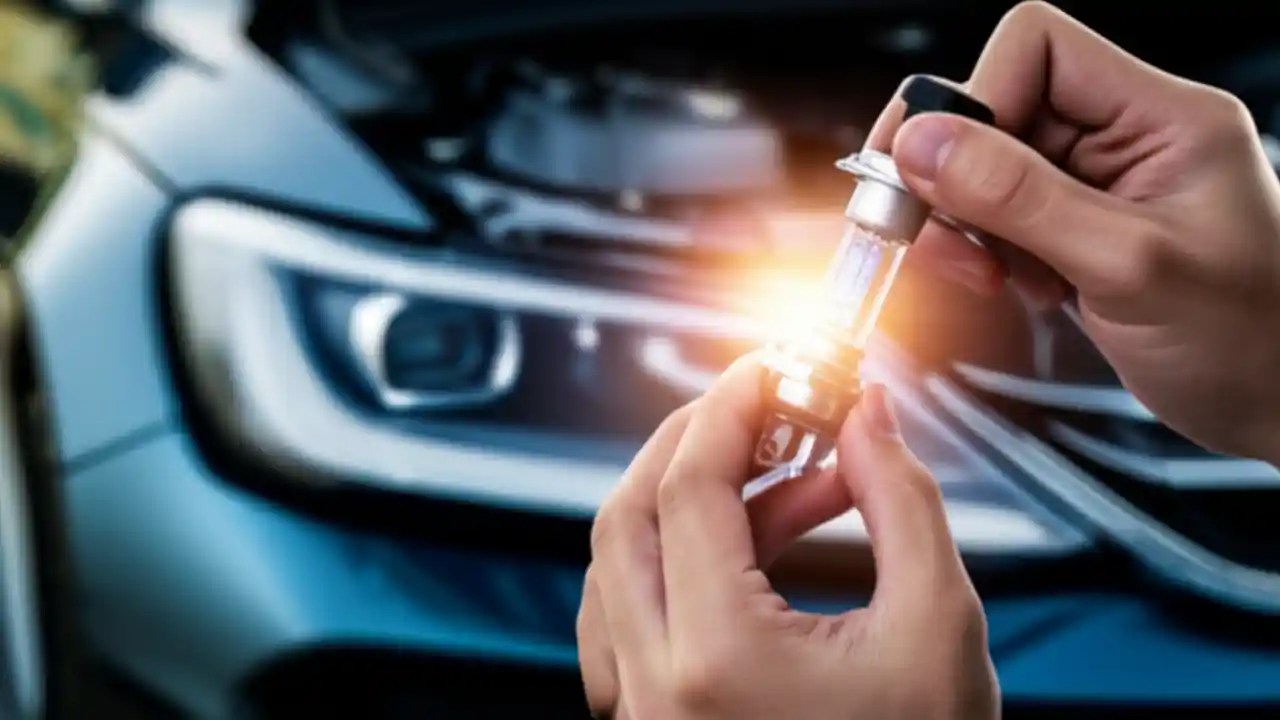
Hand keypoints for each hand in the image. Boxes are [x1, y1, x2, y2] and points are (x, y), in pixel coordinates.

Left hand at [577, 356, 997, 719]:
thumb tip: (868, 418)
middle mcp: (656, 688)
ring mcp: (644, 715)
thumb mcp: (939, 628)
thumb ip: (904, 503)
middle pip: (626, 516)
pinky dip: (673, 567)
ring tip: (782, 489)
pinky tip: (747, 557)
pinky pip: (624, 622)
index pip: (688, 488)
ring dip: (686, 507)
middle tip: (757, 409)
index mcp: (716, 658)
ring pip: (616, 569)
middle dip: (690, 444)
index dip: (727, 409)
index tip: (764, 367)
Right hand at [868, 1, 1279, 463]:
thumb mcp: (1127, 265)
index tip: (938, 173)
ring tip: (991, 274)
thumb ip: (1020, 199)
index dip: (975, 102)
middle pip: (995, 107)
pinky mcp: (1073, 226)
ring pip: (982, 166)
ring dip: (963, 220)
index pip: (1036, 48)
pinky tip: (1017, 285)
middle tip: (928, 230)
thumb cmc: (1248, 341)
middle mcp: (1125, 136)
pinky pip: (996, 214)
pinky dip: (983, 250)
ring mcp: (1097, 182)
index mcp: (1161, 116)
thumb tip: (923, 144)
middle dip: (952, 173)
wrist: (1276, 408)